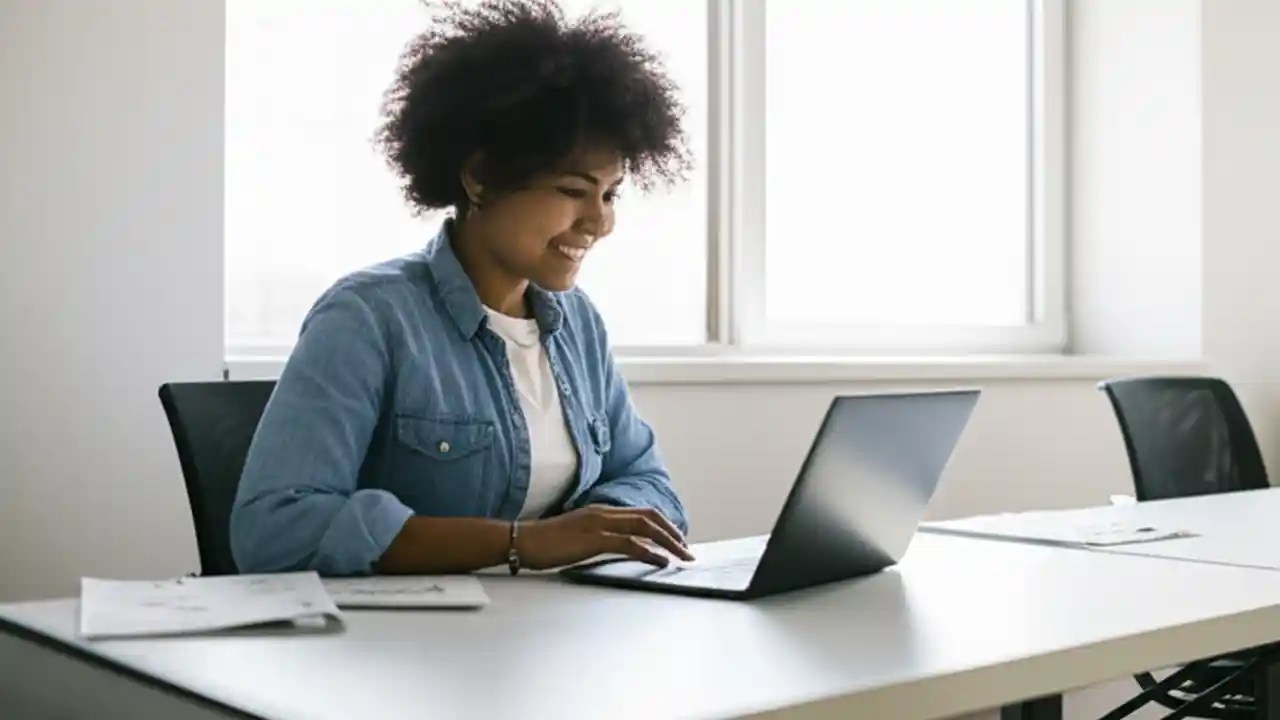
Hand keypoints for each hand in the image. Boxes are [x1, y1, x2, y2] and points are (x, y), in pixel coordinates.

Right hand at [517, 505, 694, 569]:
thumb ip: (598, 538)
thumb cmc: (544, 542)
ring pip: (645, 528)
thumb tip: (618, 549)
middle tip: (687, 549)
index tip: (675, 540)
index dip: (662, 525)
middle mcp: (604, 512)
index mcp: (600, 511)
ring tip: (682, 556)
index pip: (640, 513)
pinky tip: (662, 561)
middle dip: (672, 532)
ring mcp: (599, 524)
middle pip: (649, 517)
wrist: (521, 540)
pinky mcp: (594, 539)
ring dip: (668, 542)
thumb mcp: (577, 536)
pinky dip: (650, 552)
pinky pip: (630, 544)